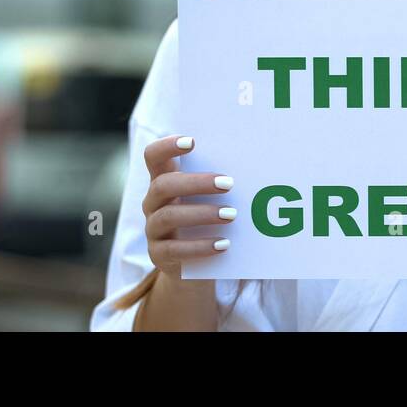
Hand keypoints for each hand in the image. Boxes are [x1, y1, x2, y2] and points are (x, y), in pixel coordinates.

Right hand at [142, 135, 235, 278]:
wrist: (191, 265)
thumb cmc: (204, 220)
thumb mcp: (206, 200)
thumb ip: (216, 183)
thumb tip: (253, 168)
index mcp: (163, 181)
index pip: (153, 156)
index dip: (167, 146)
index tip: (192, 142)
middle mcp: (153, 203)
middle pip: (163, 185)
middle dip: (196, 182)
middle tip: (228, 184)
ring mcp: (153, 229)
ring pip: (168, 216)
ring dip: (202, 213)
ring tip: (231, 215)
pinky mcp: (158, 255)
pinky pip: (175, 249)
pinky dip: (201, 246)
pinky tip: (223, 244)